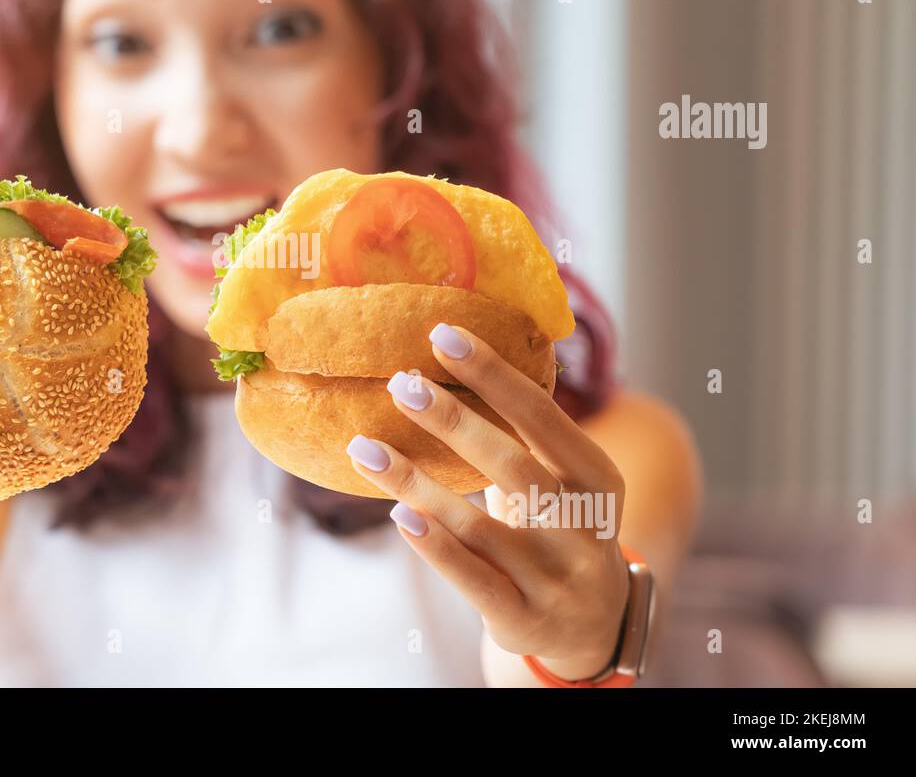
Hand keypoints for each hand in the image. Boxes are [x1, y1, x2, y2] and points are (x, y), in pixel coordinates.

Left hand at [348, 323, 629, 680]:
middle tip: (400, 383)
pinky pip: (473, 580)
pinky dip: (435, 547)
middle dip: (454, 421)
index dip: (493, 373)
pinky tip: (398, 514)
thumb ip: (525, 433)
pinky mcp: (524, 619)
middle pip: (513, 465)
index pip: (542, 415)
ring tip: (364, 448)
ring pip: (479, 526)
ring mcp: (555, 578)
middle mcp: (583, 527)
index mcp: (596, 478)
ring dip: (416, 484)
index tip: (442, 334)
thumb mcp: (563, 481)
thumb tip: (453, 353)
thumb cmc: (557, 529)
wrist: (589, 627)